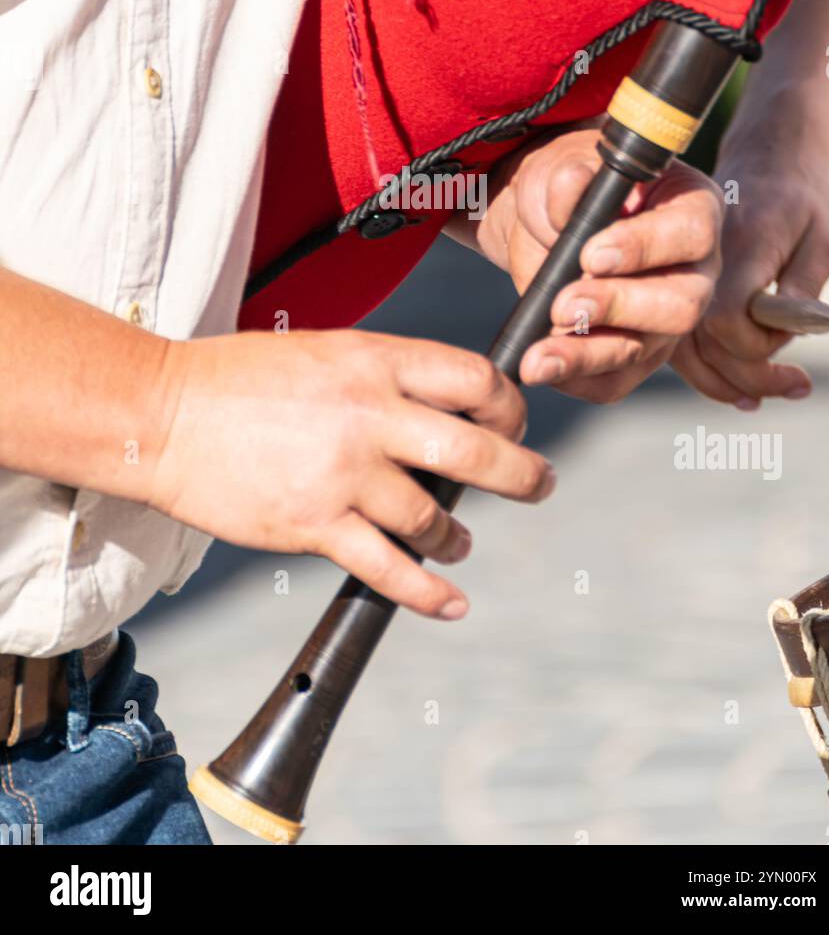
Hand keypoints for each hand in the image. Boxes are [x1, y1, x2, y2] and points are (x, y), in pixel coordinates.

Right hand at [151, 328, 552, 618]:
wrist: (164, 415)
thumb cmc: (241, 379)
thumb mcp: (327, 351)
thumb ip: (387, 376)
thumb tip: (447, 410)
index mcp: (376, 361)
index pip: (477, 379)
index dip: (510, 407)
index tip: (513, 426)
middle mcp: (370, 414)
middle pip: (477, 452)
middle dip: (523, 475)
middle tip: (539, 485)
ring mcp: (343, 473)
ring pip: (434, 518)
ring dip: (456, 536)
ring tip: (458, 540)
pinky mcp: (313, 524)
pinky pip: (388, 568)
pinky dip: (428, 592)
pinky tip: (450, 601)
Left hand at [472, 127, 722, 402]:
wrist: (539, 223)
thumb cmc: (567, 188)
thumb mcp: (563, 168)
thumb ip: (570, 180)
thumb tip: (573, 186)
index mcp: (690, 211)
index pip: (690, 234)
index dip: (644, 248)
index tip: (590, 254)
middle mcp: (690, 271)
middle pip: (680, 305)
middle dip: (618, 307)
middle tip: (564, 305)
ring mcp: (664, 321)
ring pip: (643, 350)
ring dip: (587, 355)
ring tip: (538, 357)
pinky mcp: (635, 356)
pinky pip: (614, 382)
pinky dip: (575, 379)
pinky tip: (542, 369)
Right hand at [672, 140, 828, 407]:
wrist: (769, 154)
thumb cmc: (803, 195)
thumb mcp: (823, 236)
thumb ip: (805, 285)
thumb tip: (795, 329)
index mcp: (738, 250)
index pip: (729, 324)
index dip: (761, 348)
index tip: (797, 338)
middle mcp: (701, 266)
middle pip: (706, 348)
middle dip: (752, 377)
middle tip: (800, 385)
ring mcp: (684, 276)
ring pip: (687, 353)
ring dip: (726, 384)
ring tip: (766, 395)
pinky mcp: (681, 285)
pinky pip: (683, 342)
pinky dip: (708, 370)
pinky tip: (739, 386)